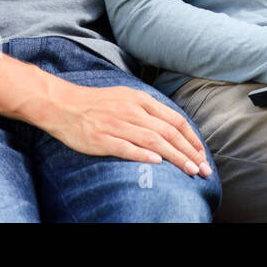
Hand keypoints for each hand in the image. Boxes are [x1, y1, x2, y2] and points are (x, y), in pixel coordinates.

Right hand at [33, 79, 211, 177]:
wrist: (63, 104)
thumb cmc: (96, 103)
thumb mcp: (126, 97)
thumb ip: (148, 110)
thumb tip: (170, 126)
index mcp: (141, 100)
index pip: (175, 120)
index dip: (191, 138)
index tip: (202, 153)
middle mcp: (132, 111)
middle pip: (169, 132)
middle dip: (190, 152)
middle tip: (203, 168)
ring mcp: (117, 124)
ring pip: (154, 141)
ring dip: (175, 156)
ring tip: (190, 170)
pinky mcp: (103, 138)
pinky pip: (127, 147)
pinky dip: (144, 155)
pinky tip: (158, 163)